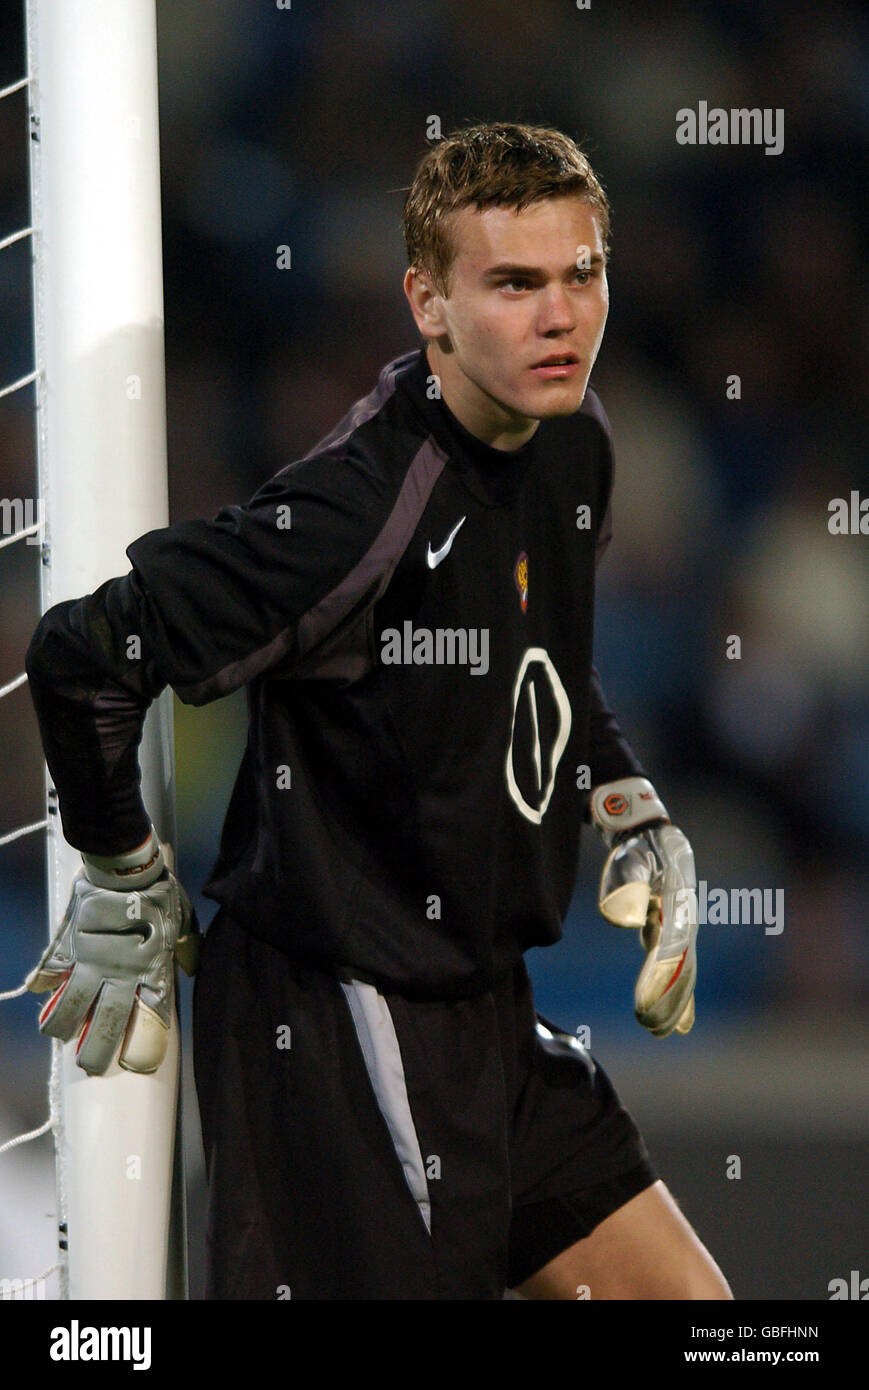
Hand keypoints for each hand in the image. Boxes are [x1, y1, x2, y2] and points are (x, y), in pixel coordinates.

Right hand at [26, 828, 199, 1074]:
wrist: (126, 869)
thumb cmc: (160, 894)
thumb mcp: (183, 922)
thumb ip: (187, 948)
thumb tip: (190, 965)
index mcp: (151, 973)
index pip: (149, 1022)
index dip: (143, 1047)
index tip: (136, 1064)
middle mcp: (120, 976)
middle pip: (105, 1026)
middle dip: (96, 1053)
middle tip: (91, 1067)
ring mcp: (91, 964)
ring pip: (70, 1008)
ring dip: (62, 1025)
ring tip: (59, 1034)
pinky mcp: (68, 948)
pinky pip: (49, 974)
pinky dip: (43, 984)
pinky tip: (40, 991)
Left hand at [591, 778, 697, 1037]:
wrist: (652, 833)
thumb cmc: (638, 845)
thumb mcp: (630, 857)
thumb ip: (627, 885)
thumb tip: (619, 918)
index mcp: (676, 906)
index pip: (668, 951)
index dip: (658, 980)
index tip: (643, 1007)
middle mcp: (683, 922)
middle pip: (680, 968)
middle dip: (668, 1000)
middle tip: (651, 1029)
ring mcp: (679, 929)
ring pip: (682, 973)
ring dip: (674, 1004)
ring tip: (662, 1032)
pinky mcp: (670, 934)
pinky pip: (679, 970)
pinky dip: (682, 997)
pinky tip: (681, 1025)